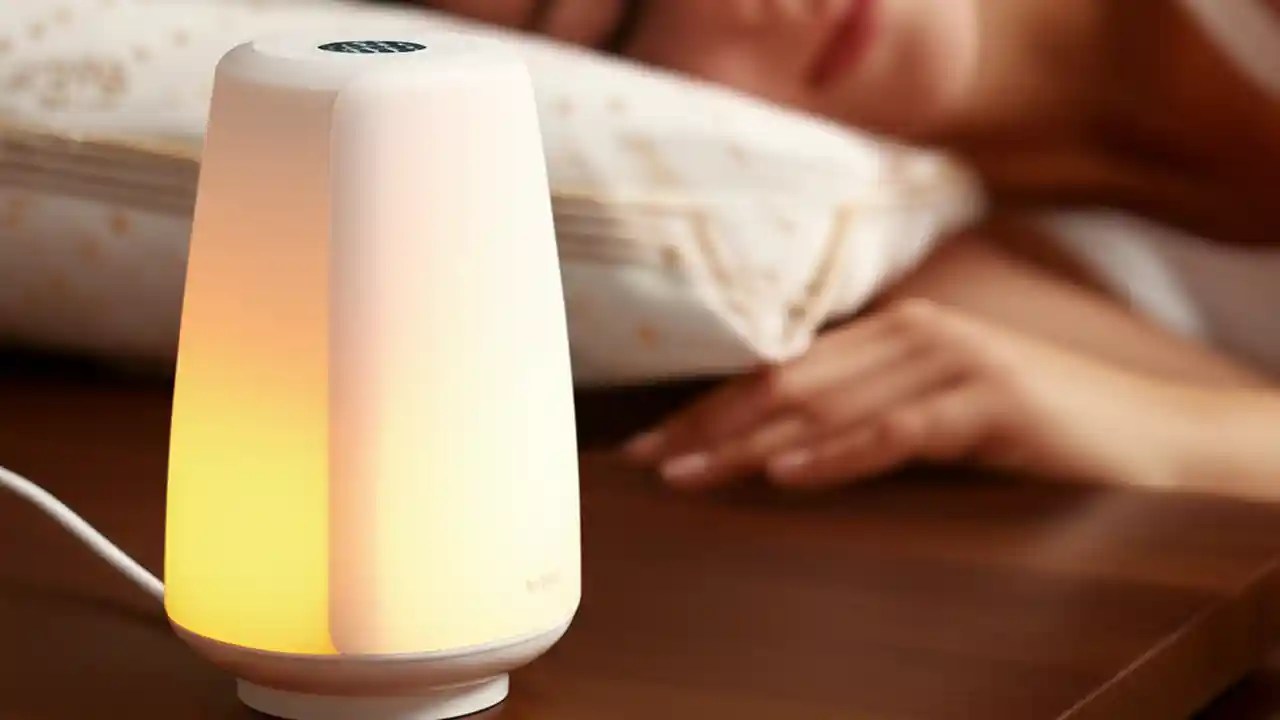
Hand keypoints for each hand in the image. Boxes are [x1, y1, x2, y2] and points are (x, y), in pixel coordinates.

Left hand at [624, 299, 1199, 489]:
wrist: (1146, 436)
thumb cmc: (1028, 428)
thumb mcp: (934, 410)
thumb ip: (864, 411)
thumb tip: (770, 445)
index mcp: (894, 328)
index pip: (780, 369)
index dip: (708, 406)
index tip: (650, 443)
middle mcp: (915, 331)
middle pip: (786, 382)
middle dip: (708, 425)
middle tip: (648, 462)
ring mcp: (953, 360)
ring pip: (827, 404)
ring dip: (749, 444)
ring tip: (690, 473)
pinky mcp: (988, 401)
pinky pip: (895, 431)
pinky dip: (837, 454)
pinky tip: (788, 475)